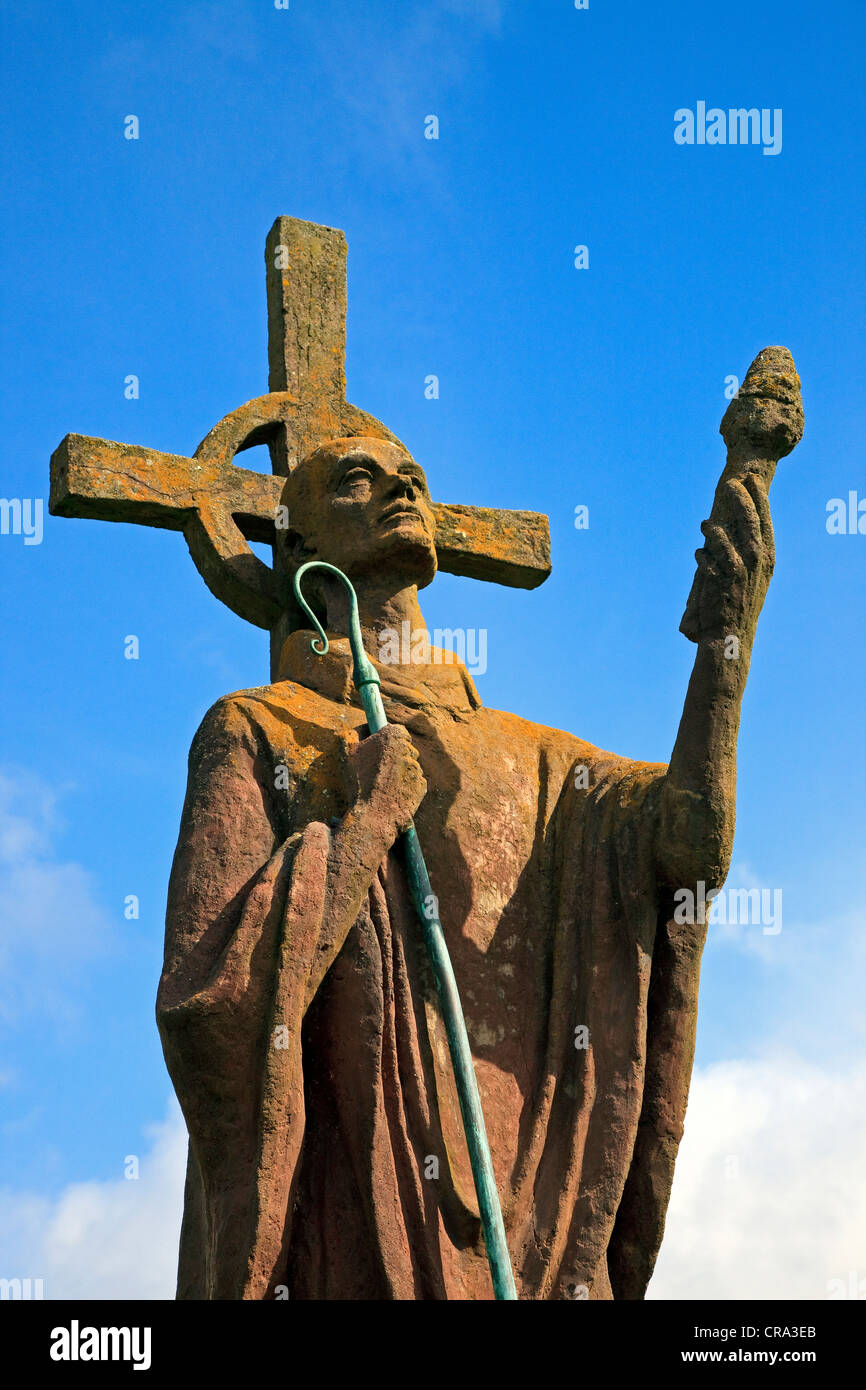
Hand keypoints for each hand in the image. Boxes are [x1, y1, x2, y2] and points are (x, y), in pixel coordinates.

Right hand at [347, 723, 426, 833]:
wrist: (374, 814)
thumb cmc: (358, 782)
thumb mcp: (346, 752)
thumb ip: (352, 733)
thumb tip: (359, 728)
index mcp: (393, 737)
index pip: (398, 730)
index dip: (390, 738)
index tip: (382, 746)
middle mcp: (410, 750)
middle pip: (406, 747)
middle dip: (395, 754)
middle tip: (379, 768)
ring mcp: (418, 768)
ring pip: (409, 765)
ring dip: (400, 771)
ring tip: (383, 784)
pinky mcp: (423, 786)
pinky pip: (414, 782)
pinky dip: (406, 786)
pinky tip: (392, 794)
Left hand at [681, 472, 773, 644]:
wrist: (730, 633)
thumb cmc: (739, 600)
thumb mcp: (752, 574)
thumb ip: (747, 548)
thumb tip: (733, 523)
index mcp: (766, 557)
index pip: (764, 521)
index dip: (758, 498)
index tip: (750, 478)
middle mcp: (756, 562)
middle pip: (749, 523)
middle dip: (740, 499)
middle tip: (730, 482)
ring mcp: (738, 573)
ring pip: (726, 540)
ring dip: (714, 529)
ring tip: (704, 523)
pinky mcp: (719, 583)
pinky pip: (707, 560)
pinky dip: (702, 554)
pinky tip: (699, 553)